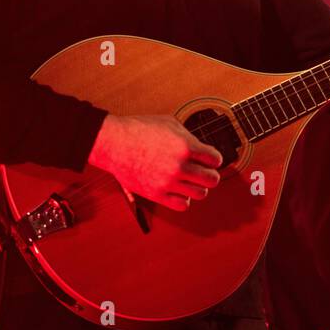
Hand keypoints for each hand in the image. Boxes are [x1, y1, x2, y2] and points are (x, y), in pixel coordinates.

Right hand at [87, 114, 221, 211]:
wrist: (115, 143)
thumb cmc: (139, 130)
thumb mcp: (170, 123)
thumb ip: (188, 137)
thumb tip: (201, 148)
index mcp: (185, 146)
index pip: (215, 159)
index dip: (214, 158)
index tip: (210, 159)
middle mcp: (179, 166)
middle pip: (212, 179)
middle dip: (211, 174)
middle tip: (205, 172)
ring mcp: (168, 182)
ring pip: (200, 194)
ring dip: (199, 188)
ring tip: (192, 182)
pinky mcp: (156, 194)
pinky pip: (182, 205)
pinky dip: (185, 200)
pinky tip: (180, 191)